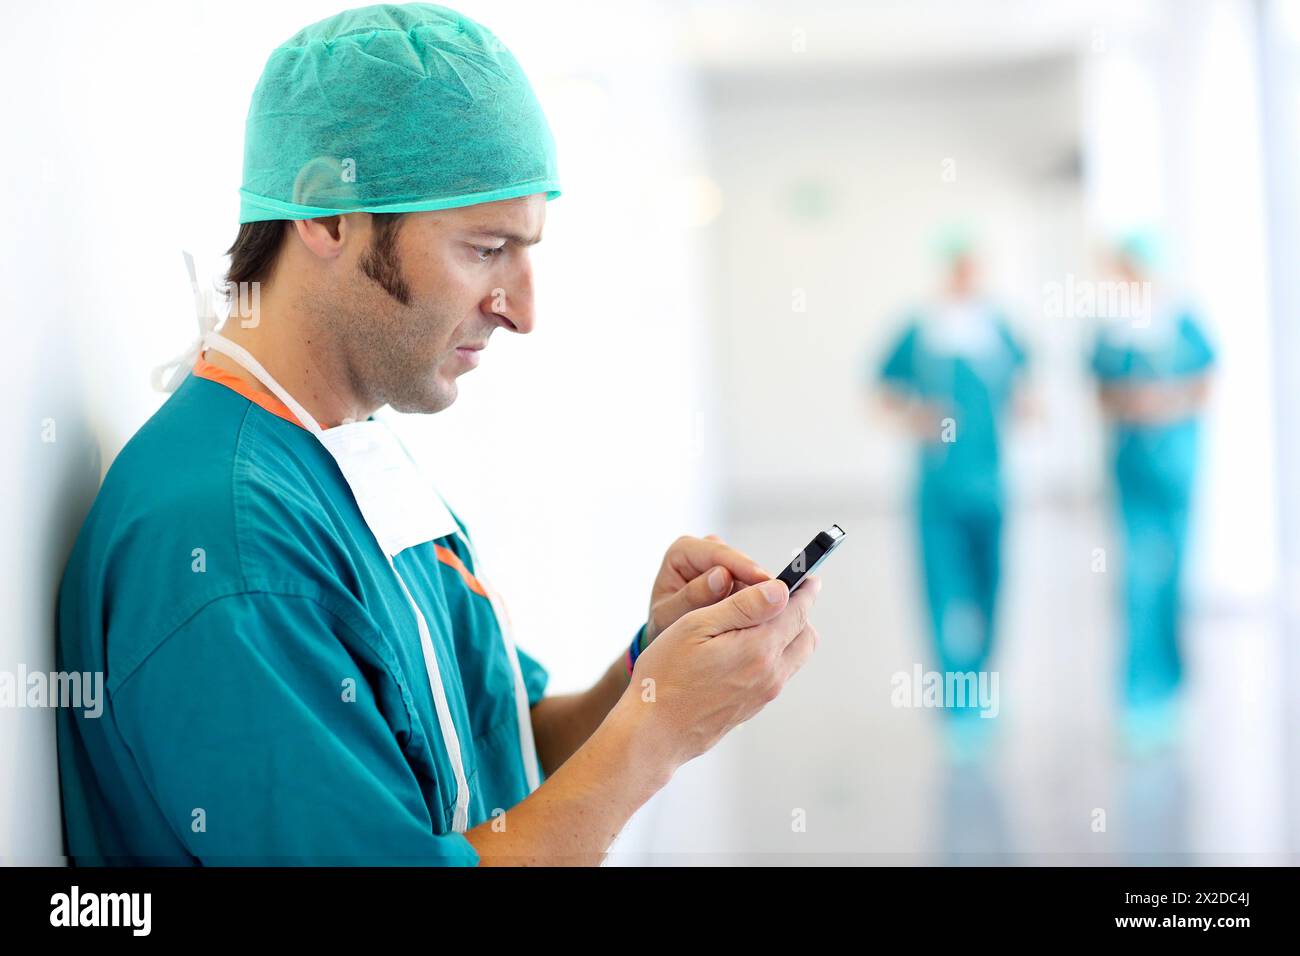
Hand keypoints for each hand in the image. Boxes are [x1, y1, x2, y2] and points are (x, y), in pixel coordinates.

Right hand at [624, 575, 821, 767]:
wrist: (654, 732)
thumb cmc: (666, 676)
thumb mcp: (696, 626)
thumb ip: (743, 606)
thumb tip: (781, 590)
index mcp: (759, 649)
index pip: (798, 611)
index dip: (803, 589)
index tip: (805, 576)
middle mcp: (770, 674)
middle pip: (805, 635)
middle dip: (798, 611)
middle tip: (775, 595)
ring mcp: (764, 694)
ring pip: (794, 655)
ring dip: (787, 633)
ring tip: (757, 620)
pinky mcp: (754, 706)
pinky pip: (778, 673)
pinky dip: (773, 653)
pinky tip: (742, 647)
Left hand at [643, 535, 771, 645]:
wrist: (667, 643)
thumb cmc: (663, 626)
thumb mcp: (669, 616)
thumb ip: (692, 597)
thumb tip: (721, 576)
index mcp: (683, 552)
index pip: (718, 553)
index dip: (743, 567)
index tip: (765, 581)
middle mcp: (706, 552)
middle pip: (741, 562)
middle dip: (759, 582)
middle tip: (781, 600)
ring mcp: (725, 564)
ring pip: (753, 575)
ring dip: (764, 594)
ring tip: (780, 611)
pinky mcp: (739, 580)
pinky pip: (757, 588)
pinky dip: (764, 602)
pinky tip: (775, 616)